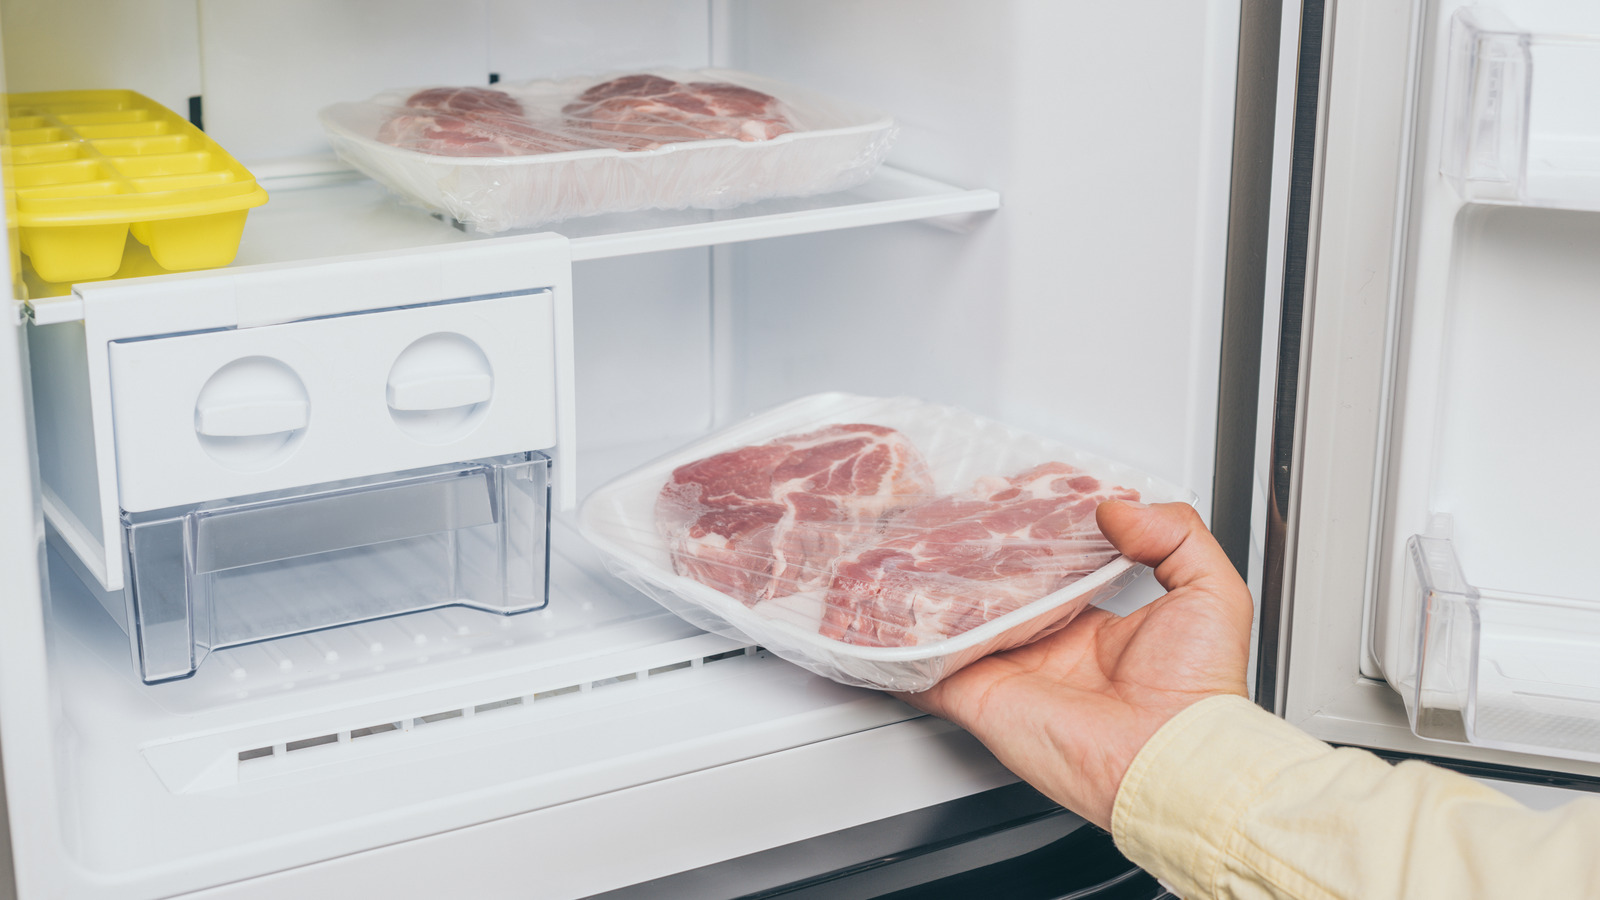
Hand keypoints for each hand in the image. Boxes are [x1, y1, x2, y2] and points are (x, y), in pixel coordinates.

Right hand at [894, 500, 1253, 829]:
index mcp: (1095, 624)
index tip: (1021, 495)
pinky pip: (923, 664)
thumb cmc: (1198, 691)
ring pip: (951, 619)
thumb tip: (1118, 507)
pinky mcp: (976, 694)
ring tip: (911, 538)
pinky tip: (887, 604)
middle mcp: (1046, 644)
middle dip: (973, 550)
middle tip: (959, 508)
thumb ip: (1175, 534)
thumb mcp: (1212, 592)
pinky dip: (899, 641)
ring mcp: (1007, 668)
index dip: (1033, 530)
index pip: (1050, 566)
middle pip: (993, 588)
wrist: (1170, 757)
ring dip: (928, 586)